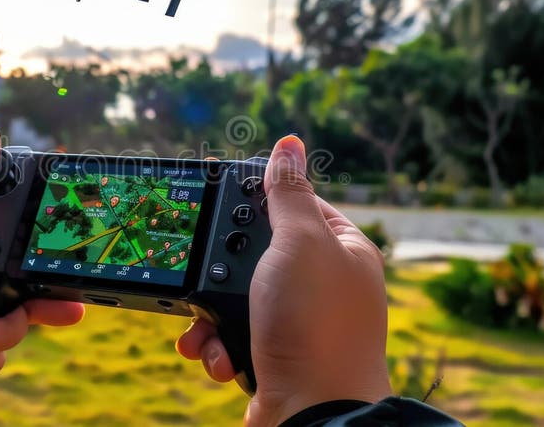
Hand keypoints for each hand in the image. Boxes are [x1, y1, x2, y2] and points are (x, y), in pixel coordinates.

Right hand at [177, 135, 390, 425]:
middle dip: (221, 271)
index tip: (219, 206)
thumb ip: (288, 194)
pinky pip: (237, 336)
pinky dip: (219, 346)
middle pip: (258, 255)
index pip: (298, 205)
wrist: (313, 416)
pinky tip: (218, 357)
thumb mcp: (299, 242)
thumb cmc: (314, 324)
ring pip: (239, 299)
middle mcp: (326, 285)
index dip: (257, 203)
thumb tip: (289, 144)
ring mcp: (302, 323)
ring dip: (210, 316)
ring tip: (204, 332)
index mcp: (343, 250)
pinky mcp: (278, 356)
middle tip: (201, 276)